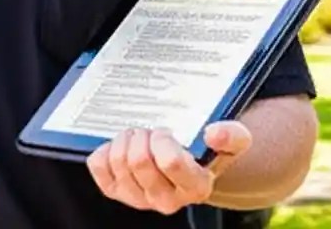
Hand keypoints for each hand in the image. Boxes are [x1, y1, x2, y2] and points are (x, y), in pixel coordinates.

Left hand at [86, 122, 252, 214]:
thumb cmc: (206, 151)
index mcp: (195, 188)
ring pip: (118, 161)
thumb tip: (214, 133)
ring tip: (137, 137)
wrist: (188, 164)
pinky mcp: (115, 191)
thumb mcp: (231, 141)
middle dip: (142, 135)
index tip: (166, 132)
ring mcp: (137, 198)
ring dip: (124, 139)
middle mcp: (166, 200)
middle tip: (149, 131)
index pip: (170, 162)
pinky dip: (105, 150)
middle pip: (139, 161)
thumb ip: (232, 135)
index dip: (162, 139)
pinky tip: (121, 147)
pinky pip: (98, 165)